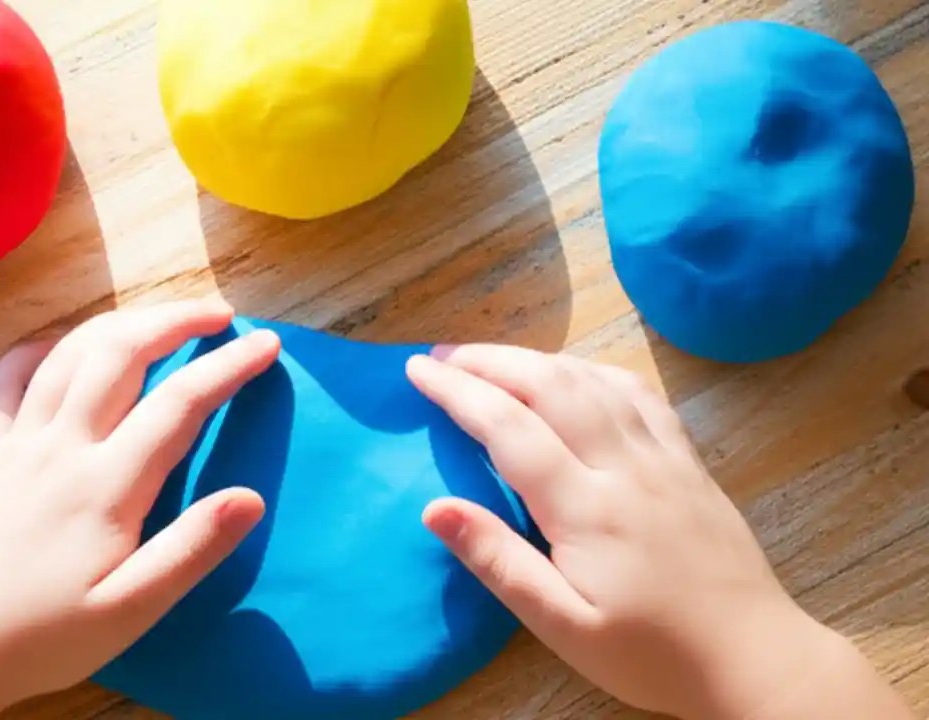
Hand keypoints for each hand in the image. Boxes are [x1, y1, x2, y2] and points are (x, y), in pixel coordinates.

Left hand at [0, 300, 279, 718]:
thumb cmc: (44, 638)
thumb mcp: (130, 611)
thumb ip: (190, 550)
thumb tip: (250, 497)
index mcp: (106, 485)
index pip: (180, 404)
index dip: (228, 367)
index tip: (267, 344)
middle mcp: (61, 448)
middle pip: (121, 355)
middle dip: (174, 321)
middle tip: (218, 313)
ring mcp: (14, 445)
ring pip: (67, 356)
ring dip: (117, 325)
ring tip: (155, 318)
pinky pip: (3, 382)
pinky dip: (34, 351)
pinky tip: (57, 345)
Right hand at [407, 345, 910, 719]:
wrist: (751, 657)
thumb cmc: (648, 652)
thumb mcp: (563, 626)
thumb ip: (499, 562)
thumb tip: (435, 508)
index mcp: (587, 507)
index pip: (509, 427)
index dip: (458, 392)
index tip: (417, 372)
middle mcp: (624, 465)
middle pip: (550, 385)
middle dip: (489, 361)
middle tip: (441, 355)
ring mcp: (662, 456)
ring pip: (592, 379)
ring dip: (535, 358)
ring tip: (491, 358)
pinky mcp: (687, 460)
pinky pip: (637, 393)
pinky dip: (592, 370)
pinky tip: (573, 373)